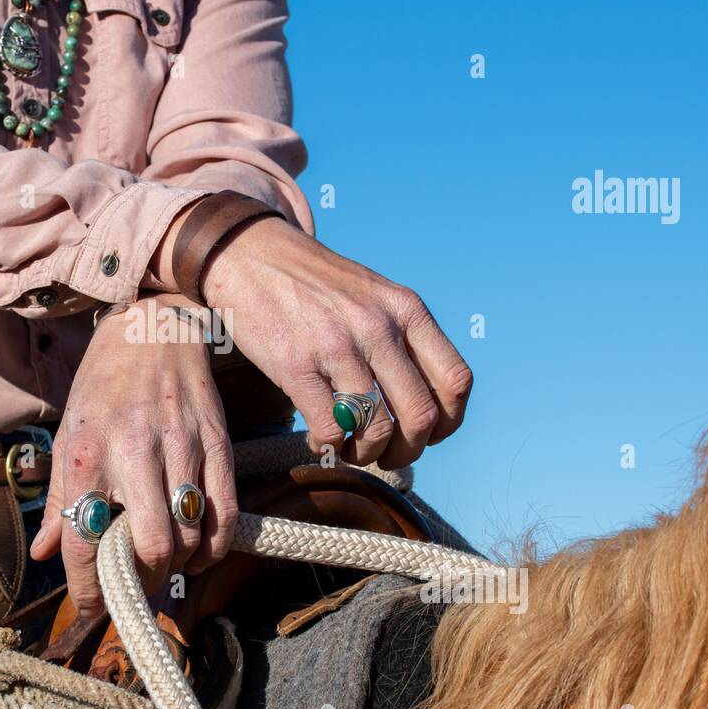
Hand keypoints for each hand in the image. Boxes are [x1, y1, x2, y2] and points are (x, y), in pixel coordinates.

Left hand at [29, 295, 237, 617]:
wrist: (154, 326)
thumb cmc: (104, 384)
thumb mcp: (67, 433)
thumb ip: (60, 499)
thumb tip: (43, 553)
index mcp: (87, 453)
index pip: (85, 541)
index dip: (88, 589)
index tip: (92, 607)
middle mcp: (133, 451)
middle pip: (148, 547)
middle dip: (142, 582)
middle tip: (135, 586)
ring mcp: (180, 446)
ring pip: (188, 534)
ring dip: (176, 565)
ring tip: (163, 566)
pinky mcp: (217, 441)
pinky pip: (223, 512)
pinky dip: (213, 547)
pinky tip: (198, 553)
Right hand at [201, 217, 471, 467]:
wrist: (251, 254)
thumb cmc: (314, 284)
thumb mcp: (373, 296)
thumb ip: (401, 338)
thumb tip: (423, 406)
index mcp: (406, 310)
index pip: (456, 382)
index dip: (448, 422)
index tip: (426, 434)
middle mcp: (379, 327)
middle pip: (422, 416)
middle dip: (407, 450)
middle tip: (386, 454)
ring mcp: (337, 346)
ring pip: (377, 429)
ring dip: (366, 454)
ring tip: (350, 448)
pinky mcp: (295, 364)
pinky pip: (330, 428)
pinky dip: (329, 446)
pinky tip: (319, 437)